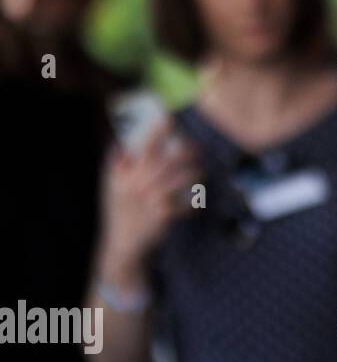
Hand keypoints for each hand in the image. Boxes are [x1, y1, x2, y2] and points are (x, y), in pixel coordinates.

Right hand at [99, 119, 199, 277]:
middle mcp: (136, 185)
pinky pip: (185, 203)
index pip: (143, 148)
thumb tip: (121, 143)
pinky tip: (195, 200)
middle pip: (166, 161)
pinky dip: (192, 201)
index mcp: (124, 175)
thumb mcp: (111, 188)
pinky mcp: (163, 215)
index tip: (169, 117)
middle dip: (184, 151)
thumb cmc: (120, 212)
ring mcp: (150, 200)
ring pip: (179, 179)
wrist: (122, 244)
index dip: (157, 131)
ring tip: (200, 171)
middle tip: (195, 147)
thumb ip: (116, 166)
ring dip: (193, 173)